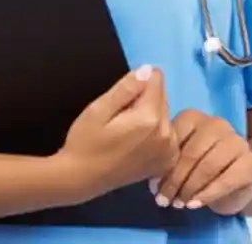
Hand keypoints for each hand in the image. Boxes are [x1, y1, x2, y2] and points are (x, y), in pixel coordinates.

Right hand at [56, 65, 178, 200]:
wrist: (81, 180)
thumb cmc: (85, 142)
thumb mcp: (99, 109)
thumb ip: (126, 88)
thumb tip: (147, 70)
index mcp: (150, 118)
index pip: (156, 79)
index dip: (136, 81)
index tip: (120, 96)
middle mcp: (166, 134)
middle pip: (162, 96)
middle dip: (144, 98)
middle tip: (119, 116)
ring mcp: (169, 150)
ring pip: (164, 114)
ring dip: (150, 114)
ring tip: (126, 131)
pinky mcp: (167, 161)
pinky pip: (167, 132)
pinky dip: (155, 131)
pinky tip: (136, 142)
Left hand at [151, 109, 251, 214]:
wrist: (234, 183)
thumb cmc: (198, 169)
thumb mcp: (179, 161)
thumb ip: (166, 162)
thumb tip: (151, 179)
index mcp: (195, 118)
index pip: (176, 136)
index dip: (163, 164)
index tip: (153, 187)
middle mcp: (218, 124)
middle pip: (192, 152)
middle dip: (174, 180)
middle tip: (163, 200)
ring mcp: (237, 142)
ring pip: (208, 166)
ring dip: (189, 189)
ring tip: (177, 204)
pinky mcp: (251, 164)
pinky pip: (226, 180)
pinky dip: (206, 194)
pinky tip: (194, 205)